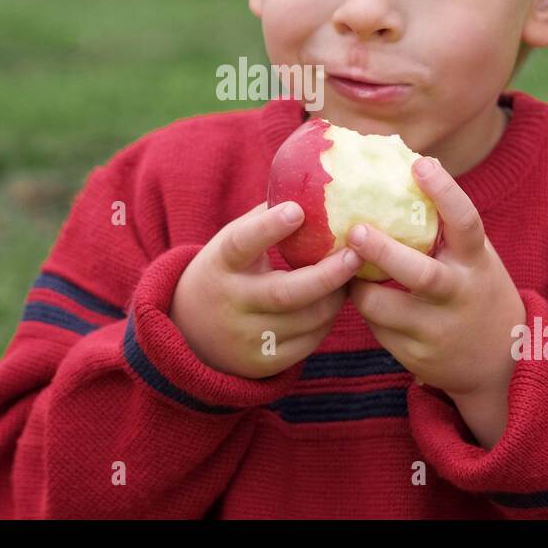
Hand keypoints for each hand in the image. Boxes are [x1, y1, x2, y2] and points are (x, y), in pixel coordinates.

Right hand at [171, 201, 362, 378]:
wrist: (190, 333)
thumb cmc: (225, 272)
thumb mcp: (231, 244)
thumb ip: (264, 219)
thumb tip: (311, 185)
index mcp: (220, 264)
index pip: (241, 244)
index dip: (268, 228)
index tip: (297, 210)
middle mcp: (231, 303)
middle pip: (285, 292)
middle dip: (326, 275)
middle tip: (356, 255)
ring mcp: (246, 337)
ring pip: (306, 319)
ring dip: (335, 297)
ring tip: (350, 277)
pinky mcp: (264, 362)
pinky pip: (309, 342)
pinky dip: (327, 320)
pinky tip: (333, 302)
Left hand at [345, 157, 525, 405]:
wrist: (501, 363)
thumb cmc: (475, 289)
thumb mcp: (473, 257)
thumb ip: (446, 226)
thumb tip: (408, 162)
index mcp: (475, 262)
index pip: (466, 222)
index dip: (445, 191)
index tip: (421, 163)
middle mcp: (458, 294)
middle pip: (421, 274)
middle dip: (384, 252)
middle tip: (355, 230)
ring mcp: (437, 328)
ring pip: (382, 306)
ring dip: (357, 285)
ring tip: (344, 265)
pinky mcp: (415, 355)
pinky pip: (376, 327)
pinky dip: (365, 310)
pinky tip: (363, 296)